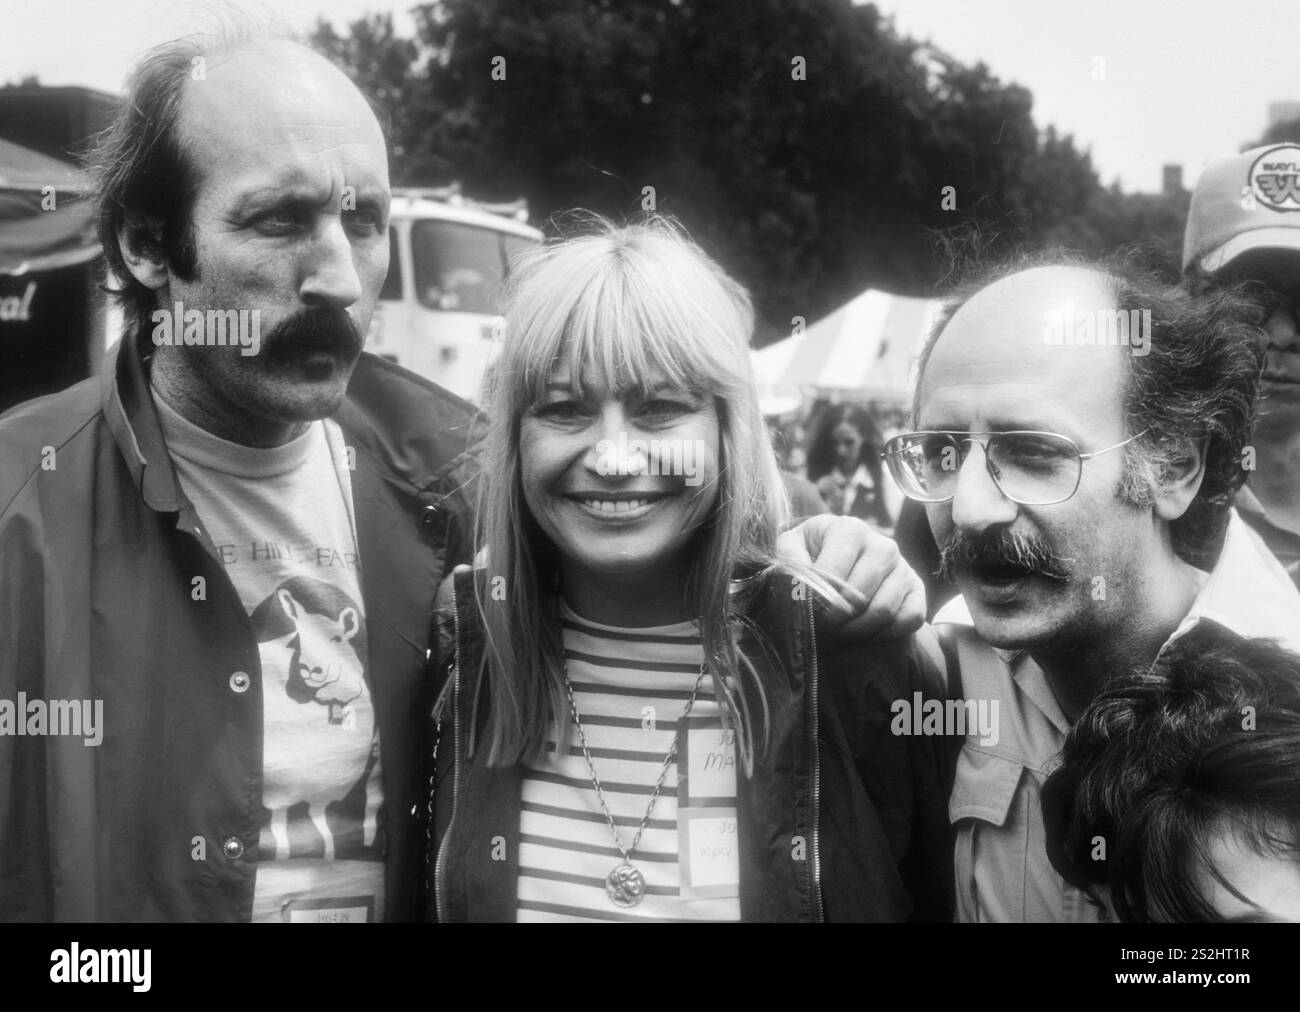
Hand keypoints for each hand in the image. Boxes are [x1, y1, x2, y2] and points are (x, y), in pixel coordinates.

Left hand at [776, 514, 925, 639]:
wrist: (840, 561)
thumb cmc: (811, 555)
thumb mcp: (791, 550)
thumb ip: (789, 562)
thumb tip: (799, 588)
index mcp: (849, 529)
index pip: (834, 576)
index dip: (819, 604)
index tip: (807, 618)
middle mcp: (882, 544)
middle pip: (859, 597)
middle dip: (836, 622)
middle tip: (821, 633)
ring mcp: (903, 567)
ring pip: (884, 611)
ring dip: (857, 631)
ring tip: (838, 635)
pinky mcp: (917, 589)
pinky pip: (910, 618)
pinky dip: (886, 634)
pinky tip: (864, 632)